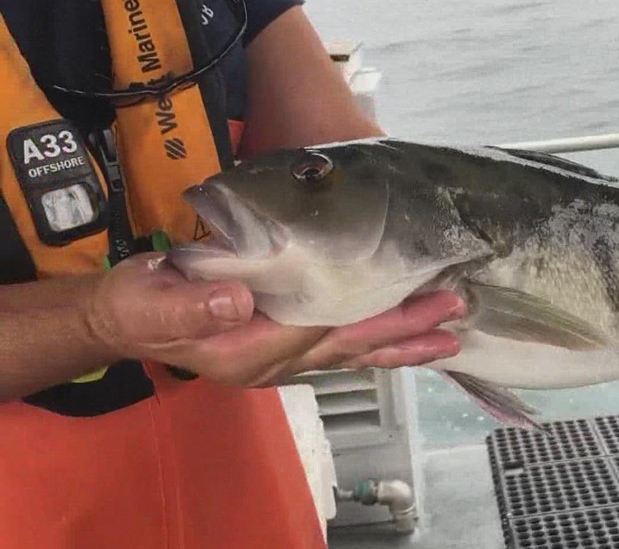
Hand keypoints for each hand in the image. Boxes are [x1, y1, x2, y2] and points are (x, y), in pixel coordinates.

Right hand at [82, 253, 462, 386]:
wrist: (126, 317)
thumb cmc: (138, 306)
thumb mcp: (149, 303)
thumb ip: (192, 306)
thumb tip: (237, 300)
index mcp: (250, 351)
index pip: (320, 329)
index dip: (365, 315)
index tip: (409, 296)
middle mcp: (277, 360)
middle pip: (352, 346)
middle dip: (405, 332)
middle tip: (453, 313)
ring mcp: (284, 356)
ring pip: (355, 351)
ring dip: (403, 340)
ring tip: (450, 331)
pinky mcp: (287, 342)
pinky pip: (343, 345)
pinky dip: (379, 338)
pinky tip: (409, 333)